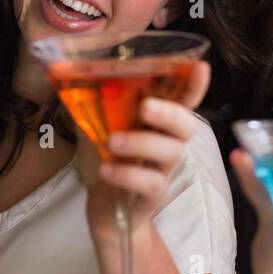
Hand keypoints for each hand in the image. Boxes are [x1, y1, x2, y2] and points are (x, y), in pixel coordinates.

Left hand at [78, 60, 211, 235]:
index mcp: (158, 123)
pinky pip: (151, 183)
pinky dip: (129, 174)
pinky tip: (107, 169)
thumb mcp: (99, 129)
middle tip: (145, 107)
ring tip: (112, 142)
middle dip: (170, 113)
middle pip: (187, 126)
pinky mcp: (154, 194)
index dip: (194, 85)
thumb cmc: (108, 160)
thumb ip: (95, 106)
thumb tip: (73, 75)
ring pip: (171, 152)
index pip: (183, 100)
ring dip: (143, 143)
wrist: (105, 207)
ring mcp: (164, 169)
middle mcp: (169, 143)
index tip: (200, 66)